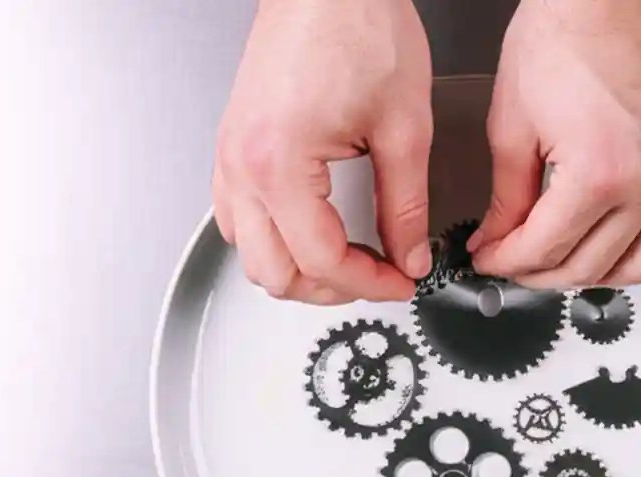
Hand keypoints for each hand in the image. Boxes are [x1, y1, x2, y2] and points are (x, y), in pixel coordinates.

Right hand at [213, 0, 432, 303]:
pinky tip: (314, 229)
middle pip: (274, 273)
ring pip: (248, 252)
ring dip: (297, 269)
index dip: (370, 283)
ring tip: (349, 260)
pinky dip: (274, 239)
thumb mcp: (404, 127)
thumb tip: (410, 255)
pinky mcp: (233, 145)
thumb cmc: (358, 26)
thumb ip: (406, 206)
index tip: (402, 282)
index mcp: (279, 163)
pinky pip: (237, 217)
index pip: (321, 260)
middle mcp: (242, 165)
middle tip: (378, 277)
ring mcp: (230, 155)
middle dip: (331, 288)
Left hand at [469, 0, 640, 288]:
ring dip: (600, 275)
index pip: (543, 250)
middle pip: (589, 267)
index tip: (490, 258)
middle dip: (541, 273)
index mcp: (598, 175)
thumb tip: (499, 238)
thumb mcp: (512, 126)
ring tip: (571, 262)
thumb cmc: (565, 39)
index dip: (505, 261)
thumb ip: (507, 198)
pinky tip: (636, 246)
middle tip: (518, 262)